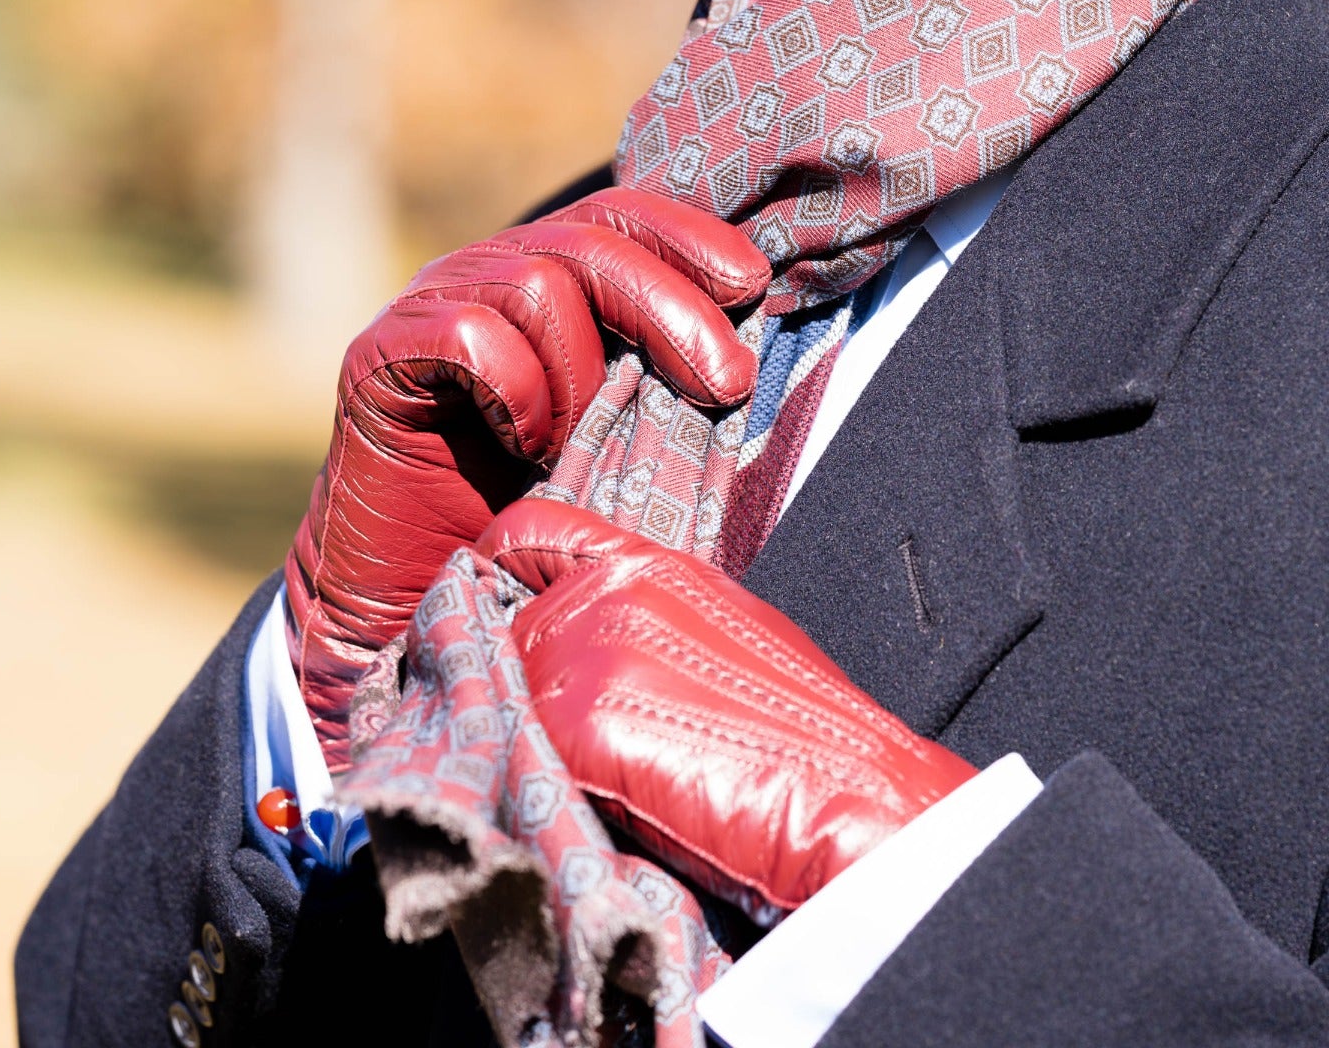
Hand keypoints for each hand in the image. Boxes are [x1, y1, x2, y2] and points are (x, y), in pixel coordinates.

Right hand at [287, 189, 770, 769]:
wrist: (421, 595)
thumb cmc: (537, 516)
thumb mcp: (625, 436)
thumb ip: (668, 376)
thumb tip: (748, 347)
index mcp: (550, 277)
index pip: (623, 216)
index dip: (690, 239)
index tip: (753, 284)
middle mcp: (486, 274)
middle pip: (592, 244)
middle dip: (673, 309)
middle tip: (728, 382)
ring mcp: (430, 307)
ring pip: (536, 285)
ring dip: (582, 375)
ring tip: (578, 446)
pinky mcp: (379, 356)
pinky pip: (468, 336)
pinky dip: (518, 394)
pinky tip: (523, 447)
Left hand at [476, 498, 977, 923]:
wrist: (850, 792)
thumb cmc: (808, 732)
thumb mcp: (727, 634)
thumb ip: (644, 622)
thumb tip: (586, 654)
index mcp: (653, 564)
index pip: (532, 527)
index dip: (491, 562)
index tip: (478, 600)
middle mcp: (609, 591)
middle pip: (505, 631)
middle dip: (519, 680)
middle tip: (565, 739)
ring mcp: (587, 652)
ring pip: (507, 697)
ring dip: (534, 739)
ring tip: (605, 779)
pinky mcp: (578, 720)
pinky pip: (525, 751)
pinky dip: (552, 782)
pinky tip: (609, 802)